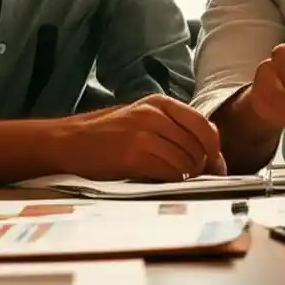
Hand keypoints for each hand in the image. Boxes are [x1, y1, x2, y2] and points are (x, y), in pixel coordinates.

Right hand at [66, 94, 226, 180]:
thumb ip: (171, 126)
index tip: (215, 161)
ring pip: (186, 161)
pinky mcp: (133, 156)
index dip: (214, 146)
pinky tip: (165, 181)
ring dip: (187, 175)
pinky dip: (173, 180)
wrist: (69, 141)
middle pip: (197, 145)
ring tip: (179, 179)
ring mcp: (144, 135)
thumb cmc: (106, 133)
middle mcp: (154, 115)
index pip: (202, 123)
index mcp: (159, 102)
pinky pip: (169, 172)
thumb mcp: (141, 116)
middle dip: (202, 165)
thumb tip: (207, 149)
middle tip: (198, 176)